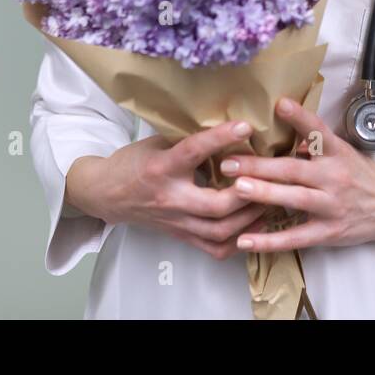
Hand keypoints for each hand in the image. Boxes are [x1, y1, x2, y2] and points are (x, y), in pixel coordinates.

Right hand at [64, 120, 269, 260]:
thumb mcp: (156, 142)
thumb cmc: (133, 163)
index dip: (220, 138)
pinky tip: (253, 226)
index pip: (193, 152)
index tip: (246, 126)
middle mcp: (170, 199)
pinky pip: (213, 248)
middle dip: (247, 193)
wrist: (105, 194)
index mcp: (161, 168)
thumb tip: (227, 128)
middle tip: (268, 176)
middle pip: (215, 206)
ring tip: (268, 200)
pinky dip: (237, 241)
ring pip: (219, 232)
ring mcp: (176, 222)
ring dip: (249, 218)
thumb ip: (188, 139)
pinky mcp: (180, 236)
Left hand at [219, 98, 374, 252]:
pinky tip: (245, 239)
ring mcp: (331, 206)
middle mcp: (335, 178)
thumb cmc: (362, 176)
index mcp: (338, 153)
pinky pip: (295, 237)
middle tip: (228, 161)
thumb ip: (316, 144)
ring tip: (235, 189)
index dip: (300, 118)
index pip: (319, 132)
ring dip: (262, 194)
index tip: (280, 104)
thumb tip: (285, 131)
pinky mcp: (328, 232)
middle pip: (294, 169)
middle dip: (259, 165)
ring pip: (293, 199)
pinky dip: (269, 240)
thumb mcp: (345, 152)